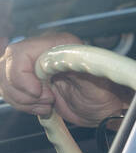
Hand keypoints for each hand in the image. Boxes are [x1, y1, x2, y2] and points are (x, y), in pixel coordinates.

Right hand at [0, 34, 131, 125]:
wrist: (108, 108)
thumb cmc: (108, 92)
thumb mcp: (97, 79)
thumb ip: (75, 68)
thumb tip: (54, 63)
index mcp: (58, 44)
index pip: (20, 53)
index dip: (23, 76)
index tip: (40, 93)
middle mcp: (42, 53)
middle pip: (6, 67)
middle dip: (22, 91)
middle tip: (48, 100)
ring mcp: (34, 69)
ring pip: (5, 82)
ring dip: (22, 100)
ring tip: (47, 105)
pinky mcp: (31, 85)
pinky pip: (11, 93)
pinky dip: (22, 104)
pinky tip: (43, 108)